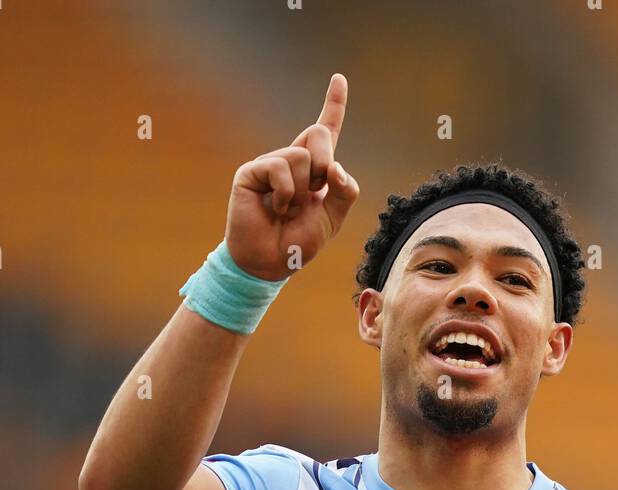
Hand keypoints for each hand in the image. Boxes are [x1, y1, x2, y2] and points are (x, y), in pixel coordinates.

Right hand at [224, 72, 359, 280]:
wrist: (270, 262)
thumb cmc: (299, 242)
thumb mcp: (332, 218)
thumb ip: (344, 191)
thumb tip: (336, 167)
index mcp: (314, 170)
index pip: (326, 131)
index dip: (334, 105)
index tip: (339, 78)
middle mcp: (292, 160)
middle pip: (319, 134)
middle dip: (326, 164)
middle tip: (315, 193)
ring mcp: (271, 164)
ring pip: (302, 156)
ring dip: (303, 191)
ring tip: (288, 210)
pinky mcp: (252, 171)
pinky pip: (281, 169)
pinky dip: (285, 195)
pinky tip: (275, 208)